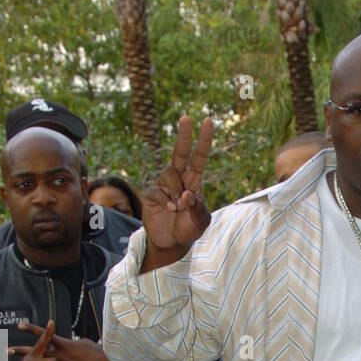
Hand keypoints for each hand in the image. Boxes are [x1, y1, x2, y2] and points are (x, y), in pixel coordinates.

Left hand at [15, 323, 108, 360]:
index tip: (20, 326)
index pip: (44, 335)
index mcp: (63, 344)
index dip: (31, 329)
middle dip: (22, 351)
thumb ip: (76, 341)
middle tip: (8, 349)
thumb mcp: (85, 343)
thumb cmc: (97, 353)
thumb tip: (75, 340)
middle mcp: (58, 356)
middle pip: (36, 352)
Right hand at [142, 115, 213, 257]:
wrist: (171, 243)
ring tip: (178, 208)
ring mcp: (164, 185)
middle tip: (186, 117)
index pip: (199, 157)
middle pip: (181, 152)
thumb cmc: (189, 229)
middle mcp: (179, 178)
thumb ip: (197, 208)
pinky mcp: (152, 193)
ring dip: (176, 190)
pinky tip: (169, 209)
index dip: (203, 140)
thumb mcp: (200, 221)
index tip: (208, 121)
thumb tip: (186, 194)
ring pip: (170, 174)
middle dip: (184, 135)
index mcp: (194, 181)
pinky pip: (158, 190)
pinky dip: (165, 200)